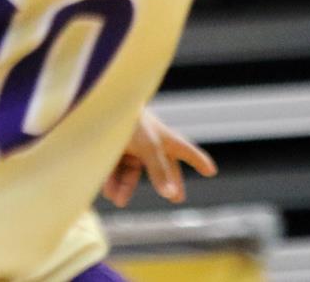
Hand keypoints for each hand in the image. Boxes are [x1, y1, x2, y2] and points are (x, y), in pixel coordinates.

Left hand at [102, 109, 217, 206]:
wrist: (99, 108)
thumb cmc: (130, 121)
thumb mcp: (148, 146)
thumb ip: (159, 171)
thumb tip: (170, 193)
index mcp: (163, 137)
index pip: (185, 151)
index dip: (198, 161)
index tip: (211, 171)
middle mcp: (149, 142)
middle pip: (161, 168)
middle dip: (166, 183)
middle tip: (177, 198)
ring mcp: (130, 146)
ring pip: (132, 172)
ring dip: (126, 187)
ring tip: (119, 200)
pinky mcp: (112, 149)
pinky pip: (116, 170)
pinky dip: (113, 182)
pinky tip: (110, 193)